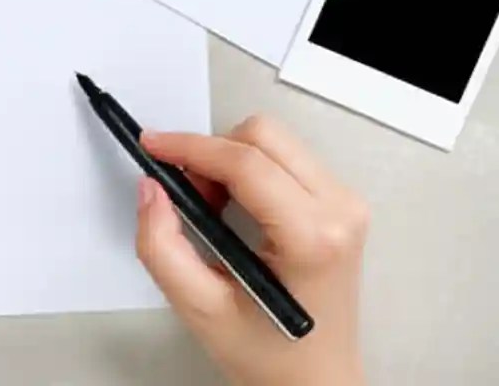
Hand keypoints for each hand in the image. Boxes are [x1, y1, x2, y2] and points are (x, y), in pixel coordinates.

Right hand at [136, 117, 367, 385]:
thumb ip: (162, 246)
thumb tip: (152, 191)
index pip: (245, 162)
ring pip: (275, 141)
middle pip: (263, 136)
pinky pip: (288, 158)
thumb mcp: (199, 308)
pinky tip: (236, 209)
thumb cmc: (270, 354)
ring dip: (230, 163)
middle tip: (189, 197)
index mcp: (312, 237)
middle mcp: (340, 211)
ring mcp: (346, 204)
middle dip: (212, 155)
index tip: (154, 147)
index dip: (191, 147)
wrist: (314, 379)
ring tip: (213, 210)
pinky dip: (250, 171)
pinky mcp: (342, 203)